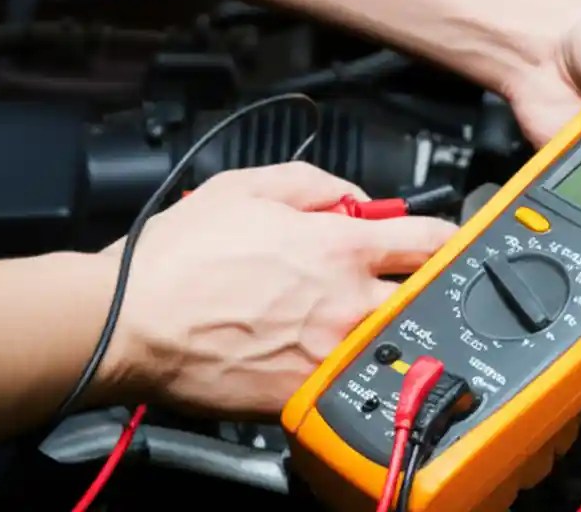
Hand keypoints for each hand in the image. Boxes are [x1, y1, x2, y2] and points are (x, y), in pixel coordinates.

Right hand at [96, 162, 456, 415]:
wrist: (129, 323)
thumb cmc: (177, 258)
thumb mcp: (246, 188)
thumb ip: (315, 184)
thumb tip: (354, 198)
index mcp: (340, 247)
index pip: (430, 240)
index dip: (449, 237)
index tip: (450, 241)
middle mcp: (347, 303)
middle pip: (423, 298)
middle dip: (420, 287)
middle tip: (399, 282)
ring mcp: (330, 354)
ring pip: (390, 343)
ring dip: (383, 328)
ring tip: (346, 319)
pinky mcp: (305, 395)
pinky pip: (348, 381)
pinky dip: (345, 367)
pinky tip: (317, 354)